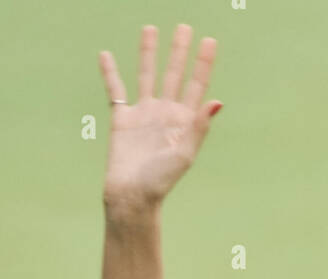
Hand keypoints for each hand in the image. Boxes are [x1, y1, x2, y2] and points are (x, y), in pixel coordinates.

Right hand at [98, 23, 219, 214]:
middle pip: (174, 74)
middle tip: (185, 27)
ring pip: (146, 75)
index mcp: (184, 122)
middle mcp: (165, 114)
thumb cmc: (161, 181)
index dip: (203, 64)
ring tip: (150, 29)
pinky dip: (110, 73)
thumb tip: (217, 102)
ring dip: (148, 53)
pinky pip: (115, 90)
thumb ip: (200, 126)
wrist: (132, 196)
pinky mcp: (122, 119)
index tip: (209, 41)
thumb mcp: (185, 154)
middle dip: (179, 51)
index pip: (196, 85)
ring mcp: (144, 115)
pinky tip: (105, 55)